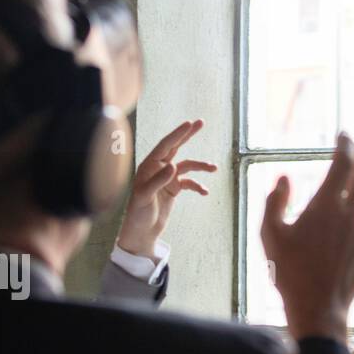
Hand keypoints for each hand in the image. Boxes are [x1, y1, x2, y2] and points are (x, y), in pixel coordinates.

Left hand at [117, 119, 215, 257]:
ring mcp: (167, 178)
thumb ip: (159, 181)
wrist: (142, 231)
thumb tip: (173, 166)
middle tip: (201, 122)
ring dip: (200, 167)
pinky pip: (189, 183)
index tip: (190, 124)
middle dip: (188, 135)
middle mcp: (158, 168)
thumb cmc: (138, 213)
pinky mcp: (173, 189)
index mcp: (149, 166)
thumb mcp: (146, 196)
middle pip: (176, 147)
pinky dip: (198, 186)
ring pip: (187, 166)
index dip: (178, 134)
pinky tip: (205, 192)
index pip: (165, 145)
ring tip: (214, 168)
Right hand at [261, 133, 353, 340]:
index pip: (343, 164)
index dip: (345, 145)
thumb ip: (275, 201)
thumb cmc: (289, 273)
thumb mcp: (269, 234)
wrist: (318, 310)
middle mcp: (350, 217)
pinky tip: (329, 247)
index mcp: (327, 207)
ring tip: (332, 208)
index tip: (344, 135)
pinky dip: (345, 230)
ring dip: (350, 200)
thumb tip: (284, 179)